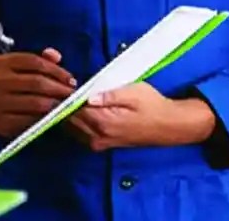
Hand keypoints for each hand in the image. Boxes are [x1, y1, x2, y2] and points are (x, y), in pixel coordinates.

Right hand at [0, 48, 75, 138]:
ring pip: (35, 102)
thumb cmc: (7, 85)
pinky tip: (54, 118)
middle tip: (74, 96)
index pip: (34, 62)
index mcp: (3, 63)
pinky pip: (30, 120)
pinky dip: (45, 119)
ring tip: (68, 107)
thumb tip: (56, 55)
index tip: (72, 80)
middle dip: (60, 89)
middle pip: (37, 82)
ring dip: (57, 105)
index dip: (56, 70)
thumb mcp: (17, 68)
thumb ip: (38, 60)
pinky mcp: (1, 122)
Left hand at [67, 82, 215, 151]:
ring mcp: (98, 143)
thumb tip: (87, 97)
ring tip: (68, 96)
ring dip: (65, 113)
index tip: (60, 84)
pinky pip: (78, 133)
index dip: (64, 96)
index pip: (72, 109)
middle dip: (62, 104)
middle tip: (61, 87)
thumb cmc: (152, 105)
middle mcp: (97, 137)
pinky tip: (76, 108)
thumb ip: (109, 95)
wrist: (168, 126)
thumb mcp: (134, 92)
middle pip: (67, 120)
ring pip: (70, 128)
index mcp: (104, 122)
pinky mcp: (100, 145)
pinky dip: (72, 121)